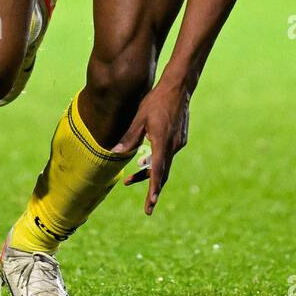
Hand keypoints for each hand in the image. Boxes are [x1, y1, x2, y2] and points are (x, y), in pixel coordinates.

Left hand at [111, 81, 189, 214]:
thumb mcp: (139, 119)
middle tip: (147, 208)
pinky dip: (158, 161)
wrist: (178, 88)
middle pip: (162, 173)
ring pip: (164, 164)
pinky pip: (168, 155)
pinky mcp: (181, 138)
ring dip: (151, 173)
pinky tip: (145, 160)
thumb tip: (115, 152)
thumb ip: (129, 137)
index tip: (151, 204)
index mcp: (163, 143)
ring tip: (132, 179)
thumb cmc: (156, 101)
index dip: (153, 189)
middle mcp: (173, 146)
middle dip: (153, 190)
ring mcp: (179, 143)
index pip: (158, 171)